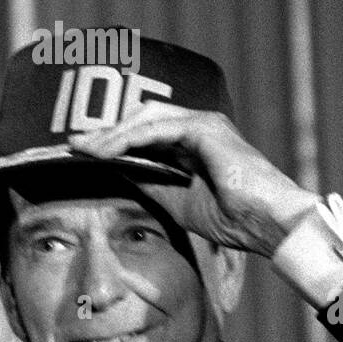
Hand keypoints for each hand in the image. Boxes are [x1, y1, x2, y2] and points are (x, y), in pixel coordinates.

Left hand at [69, 103, 318, 256]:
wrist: (267, 224)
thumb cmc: (232, 217)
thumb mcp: (176, 199)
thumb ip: (149, 181)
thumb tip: (115, 170)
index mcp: (193, 141)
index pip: (144, 130)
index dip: (112, 138)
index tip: (82, 151)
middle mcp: (197, 125)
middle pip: (140, 117)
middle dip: (106, 130)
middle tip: (75, 146)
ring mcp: (202, 123)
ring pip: (145, 117)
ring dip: (112, 133)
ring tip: (85, 149)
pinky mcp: (205, 128)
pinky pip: (157, 128)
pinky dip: (129, 138)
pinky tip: (108, 151)